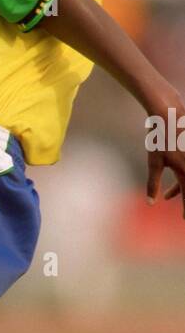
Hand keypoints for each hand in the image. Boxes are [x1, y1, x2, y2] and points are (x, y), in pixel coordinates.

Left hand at [146, 102, 184, 216]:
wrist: (168, 113)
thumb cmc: (159, 137)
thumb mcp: (154, 162)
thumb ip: (152, 183)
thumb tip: (151, 202)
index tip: (183, 219)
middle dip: (183, 198)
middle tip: (178, 211)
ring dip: (179, 188)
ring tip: (166, 196)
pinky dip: (181, 177)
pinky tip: (172, 181)